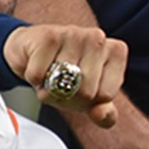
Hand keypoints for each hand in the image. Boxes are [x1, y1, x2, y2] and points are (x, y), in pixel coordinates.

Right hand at [4, 24, 127, 127]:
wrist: (31, 51)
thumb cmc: (65, 74)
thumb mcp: (90, 97)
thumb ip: (104, 112)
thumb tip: (101, 115)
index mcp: (116, 52)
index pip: (105, 96)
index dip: (87, 102)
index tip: (80, 90)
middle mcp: (99, 39)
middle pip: (85, 92)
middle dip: (67, 97)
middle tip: (61, 85)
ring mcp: (75, 34)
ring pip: (62, 85)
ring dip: (48, 89)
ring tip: (49, 75)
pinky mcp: (48, 36)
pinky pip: (39, 75)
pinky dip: (34, 79)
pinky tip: (38, 66)